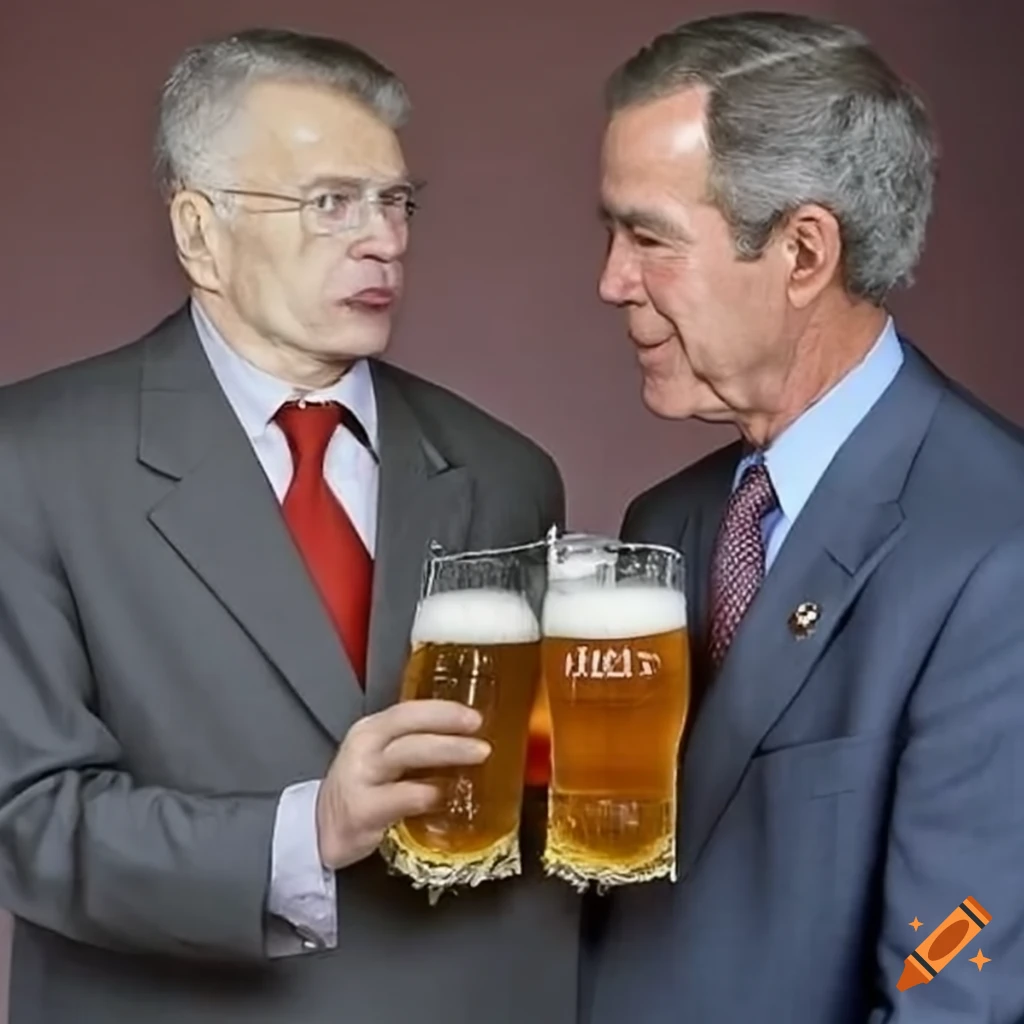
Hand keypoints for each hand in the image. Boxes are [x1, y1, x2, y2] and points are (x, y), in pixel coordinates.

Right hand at [315, 699, 489, 869]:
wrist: (320, 828)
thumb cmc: (361, 789)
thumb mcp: (381, 757)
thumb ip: (414, 745)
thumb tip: (467, 740)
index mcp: (372, 730)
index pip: (408, 710)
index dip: (444, 710)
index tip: (475, 717)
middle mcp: (364, 748)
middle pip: (410, 729)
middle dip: (451, 729)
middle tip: (482, 737)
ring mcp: (360, 777)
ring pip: (407, 756)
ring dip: (447, 752)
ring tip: (477, 756)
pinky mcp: (361, 810)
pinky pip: (400, 797)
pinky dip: (426, 794)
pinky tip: (443, 796)